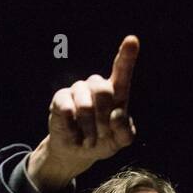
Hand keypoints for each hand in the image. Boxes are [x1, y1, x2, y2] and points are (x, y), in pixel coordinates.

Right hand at [27, 35, 139, 192]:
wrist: (77, 152)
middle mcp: (97, 86)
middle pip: (104, 91)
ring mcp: (78, 90)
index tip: (131, 40)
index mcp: (116, 92)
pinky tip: (75, 135)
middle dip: (104, 119)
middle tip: (102, 135)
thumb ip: (125, 131)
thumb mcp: (120, 141)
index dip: (127, 56)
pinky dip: (73, 128)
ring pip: (85, 105)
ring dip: (89, 129)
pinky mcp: (60, 98)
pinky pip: (67, 109)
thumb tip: (116, 114)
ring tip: (89, 141)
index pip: (122, 71)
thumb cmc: (103, 141)